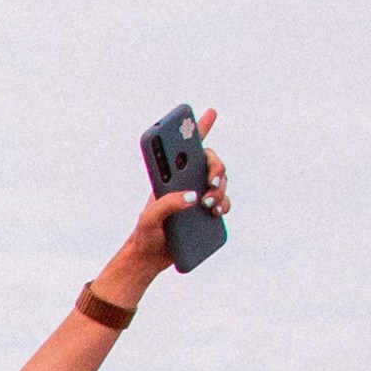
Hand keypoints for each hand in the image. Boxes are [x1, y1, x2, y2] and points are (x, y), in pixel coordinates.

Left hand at [113, 105, 226, 293]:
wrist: (150, 258)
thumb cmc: (145, 234)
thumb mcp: (149, 219)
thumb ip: (167, 205)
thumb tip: (192, 197)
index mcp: (170, 176)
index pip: (185, 149)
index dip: (198, 128)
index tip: (210, 112)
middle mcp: (187, 183)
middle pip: (210, 163)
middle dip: (216, 167)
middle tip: (212, 180)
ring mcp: (198, 197)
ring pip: (220, 182)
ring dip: (221, 188)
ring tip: (209, 204)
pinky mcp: (207, 214)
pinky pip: (223, 203)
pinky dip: (224, 205)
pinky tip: (216, 213)